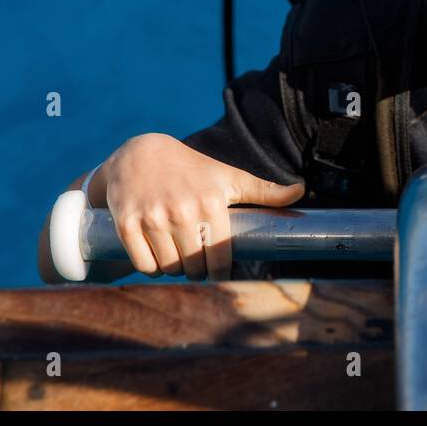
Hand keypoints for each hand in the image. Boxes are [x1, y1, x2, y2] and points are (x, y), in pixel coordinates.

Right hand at [96, 132, 304, 280]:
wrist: (140, 154)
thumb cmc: (192, 168)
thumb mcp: (228, 177)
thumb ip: (264, 190)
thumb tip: (301, 191)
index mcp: (211, 202)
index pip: (221, 256)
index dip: (220, 271)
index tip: (217, 271)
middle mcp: (182, 210)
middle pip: (194, 266)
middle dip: (196, 271)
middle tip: (196, 265)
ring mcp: (152, 217)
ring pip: (168, 267)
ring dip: (174, 270)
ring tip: (178, 260)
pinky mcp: (126, 223)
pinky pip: (143, 264)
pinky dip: (151, 268)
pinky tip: (157, 259)